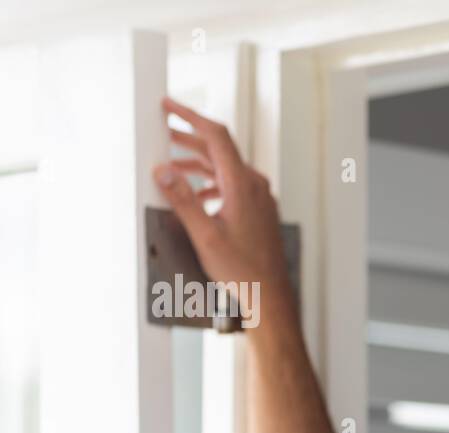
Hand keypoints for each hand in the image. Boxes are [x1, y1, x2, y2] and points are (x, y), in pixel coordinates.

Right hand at [152, 96, 291, 316]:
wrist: (269, 294)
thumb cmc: (243, 270)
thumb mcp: (205, 235)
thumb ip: (183, 200)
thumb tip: (164, 170)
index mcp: (243, 185)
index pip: (216, 135)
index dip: (190, 115)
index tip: (169, 105)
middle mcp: (255, 185)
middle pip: (219, 149)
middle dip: (189, 138)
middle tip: (163, 131)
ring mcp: (260, 197)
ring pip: (225, 168)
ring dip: (198, 163)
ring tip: (171, 164)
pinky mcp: (259, 209)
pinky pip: (232, 185)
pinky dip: (211, 182)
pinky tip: (196, 195)